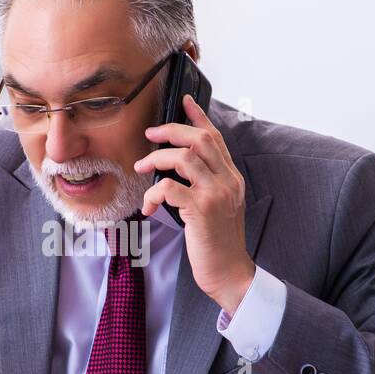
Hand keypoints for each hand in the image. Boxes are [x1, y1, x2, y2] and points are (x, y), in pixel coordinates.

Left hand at [134, 94, 255, 314]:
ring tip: (142, 168)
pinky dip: (153, 193)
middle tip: (150, 134)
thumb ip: (206, 185)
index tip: (184, 100)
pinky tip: (148, 207)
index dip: (199, 116)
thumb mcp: (218, 208)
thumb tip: (177, 168)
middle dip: (171, 130)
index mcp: (232, 178)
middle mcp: (228, 181)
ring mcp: (216, 194)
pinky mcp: (201, 210)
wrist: (229, 273)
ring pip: (183, 158)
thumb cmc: (217, 243)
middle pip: (199, 139)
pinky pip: (169, 188)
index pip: (216, 137)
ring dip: (156, 159)